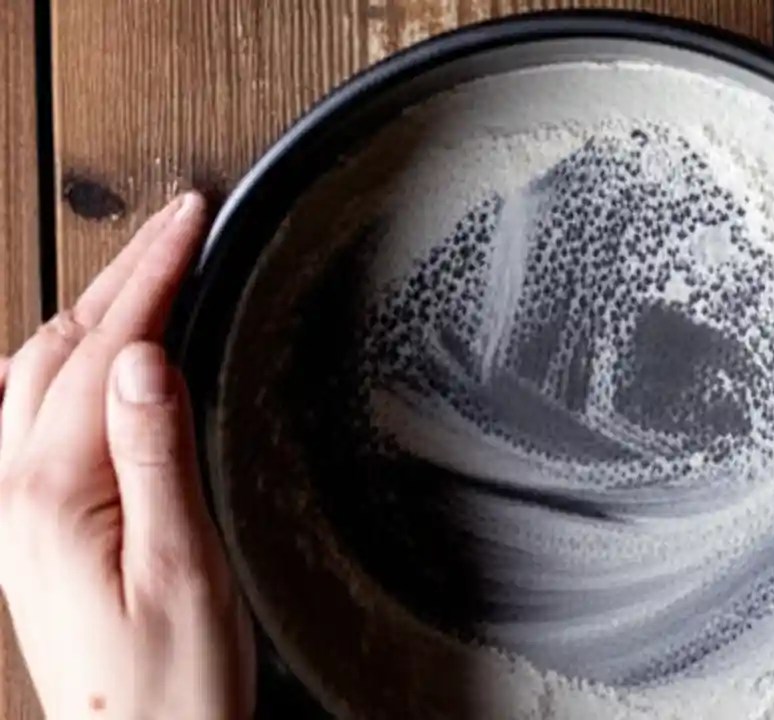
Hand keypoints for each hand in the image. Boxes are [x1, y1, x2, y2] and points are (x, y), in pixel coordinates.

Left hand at [0, 193, 253, 718]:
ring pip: (39, 375)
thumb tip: (147, 357)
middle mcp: (18, 492)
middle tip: (178, 224)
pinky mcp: (32, 530)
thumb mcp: (184, 567)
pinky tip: (89, 360)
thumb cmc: (168, 684)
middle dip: (123, 274)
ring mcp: (16, 511)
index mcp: (56, 492)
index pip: (108, 350)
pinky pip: (34, 413)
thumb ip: (156, 455)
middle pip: (61, 348)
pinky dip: (70, 361)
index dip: (154, 274)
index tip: (191, 219)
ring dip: (93, 310)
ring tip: (146, 271)